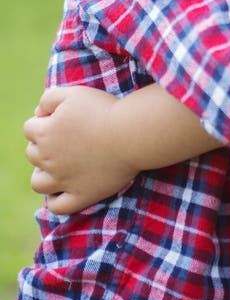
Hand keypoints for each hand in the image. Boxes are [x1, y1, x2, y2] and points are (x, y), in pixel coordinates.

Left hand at [24, 86, 137, 214]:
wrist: (130, 133)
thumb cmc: (103, 109)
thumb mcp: (73, 93)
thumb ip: (48, 99)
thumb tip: (38, 113)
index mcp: (45, 133)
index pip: (29, 128)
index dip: (43, 121)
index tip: (62, 118)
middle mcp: (48, 159)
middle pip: (32, 154)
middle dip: (43, 145)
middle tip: (66, 138)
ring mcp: (63, 180)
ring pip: (38, 182)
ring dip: (43, 173)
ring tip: (60, 165)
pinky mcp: (80, 195)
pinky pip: (57, 206)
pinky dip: (55, 200)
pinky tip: (64, 189)